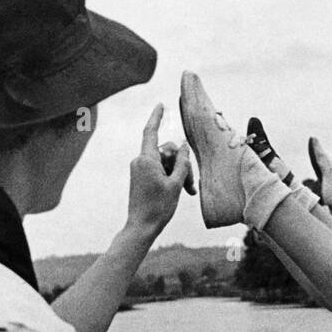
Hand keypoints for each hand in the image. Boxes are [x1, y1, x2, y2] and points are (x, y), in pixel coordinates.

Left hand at [126, 103, 191, 237]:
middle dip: (181, 163)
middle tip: (191, 184)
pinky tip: (181, 190)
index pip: (151, 131)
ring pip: (165, 162)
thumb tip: (183, 146)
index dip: (157, 117)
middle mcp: (140, 161)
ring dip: (179, 173)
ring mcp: (140, 169)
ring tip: (188, 191)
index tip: (161, 105)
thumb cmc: (158, 207)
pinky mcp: (141, 178)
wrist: (141, 226)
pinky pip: (159, 170)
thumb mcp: (176, 184)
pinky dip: (171, 177)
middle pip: (166, 151)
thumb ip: (181, 163)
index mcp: (146, 160)